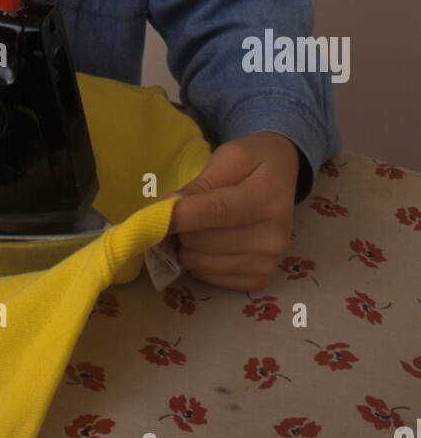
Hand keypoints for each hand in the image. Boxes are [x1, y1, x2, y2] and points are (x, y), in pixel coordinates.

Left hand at [162, 132, 299, 290]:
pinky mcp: (259, 281)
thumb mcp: (230, 157)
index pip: (217, 212)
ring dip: (189, 245)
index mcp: (269, 198)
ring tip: (202, 225)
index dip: (182, 216)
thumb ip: (201, 183)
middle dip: (184, 226)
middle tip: (190, 210)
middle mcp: (274, 236)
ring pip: (200, 263)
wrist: (281, 177)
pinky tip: (213, 243)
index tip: (156, 215)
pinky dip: (201, 261)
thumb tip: (170, 208)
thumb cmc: (253, 162)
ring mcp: (268, 262)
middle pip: (202, 241)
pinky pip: (209, 278)